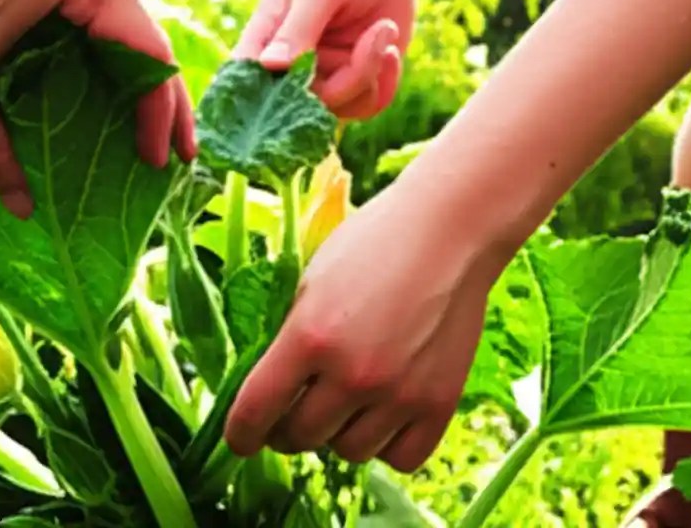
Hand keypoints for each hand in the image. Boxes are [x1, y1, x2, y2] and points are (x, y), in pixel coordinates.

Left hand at [0, 0, 195, 218]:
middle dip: (156, 102)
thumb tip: (22, 207)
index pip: (148, 55)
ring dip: (126, 82)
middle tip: (169, 161)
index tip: (157, 166)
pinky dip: (93, 60)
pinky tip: (89, 100)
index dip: (158, 116)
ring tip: (136, 136)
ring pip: (115, 29)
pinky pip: (85, 17)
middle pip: (142, 39)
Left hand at [222, 181, 512, 470]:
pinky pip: (400, 458)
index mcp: (308, 338)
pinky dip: (386, 445)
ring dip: (337, 435)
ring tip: (343, 405)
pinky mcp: (439, 404)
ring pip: (348, 452)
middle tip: (292, 411)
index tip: (240, 439)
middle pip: (299, 437)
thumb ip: (288, 339)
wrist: (449, 232)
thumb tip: (266, 388)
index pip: (255, 412)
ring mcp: (398, 394)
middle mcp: (351, 375)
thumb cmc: (372, 245)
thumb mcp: (310, 282)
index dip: (241, 434)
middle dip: (286, 428)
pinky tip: (382, 417)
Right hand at [233, 0, 415, 119]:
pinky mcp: (354, 83)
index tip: (307, 82)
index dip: (266, 99)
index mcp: (265, 40)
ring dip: (372, 72)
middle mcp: (289, 68)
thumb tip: (269, 65)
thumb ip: (297, 28)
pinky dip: (386, 80)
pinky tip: (390, 47)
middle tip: (378, 35)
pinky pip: (369, 105)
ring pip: (343, 107)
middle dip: (350, 77)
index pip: (248, 82)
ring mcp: (323, 78)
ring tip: (384, 30)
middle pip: (307, 104)